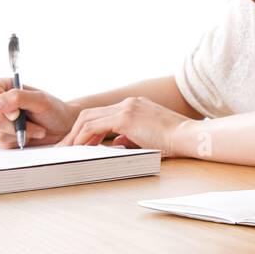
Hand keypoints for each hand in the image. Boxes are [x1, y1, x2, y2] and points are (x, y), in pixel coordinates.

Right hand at [0, 78, 76, 147]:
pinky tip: (28, 136)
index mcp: (5, 87)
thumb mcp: (40, 100)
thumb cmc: (53, 110)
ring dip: (21, 133)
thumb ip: (17, 98)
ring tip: (35, 129)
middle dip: (17, 123)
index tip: (17, 111)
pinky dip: (18, 141)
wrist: (62, 128)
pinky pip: (1, 143)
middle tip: (32, 121)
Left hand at [55, 96, 193, 156]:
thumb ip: (132, 138)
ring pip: (89, 118)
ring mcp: (127, 108)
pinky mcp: (126, 117)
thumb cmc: (175, 140)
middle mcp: (129, 103)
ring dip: (75, 135)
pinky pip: (95, 127)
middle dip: (75, 131)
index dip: (86, 129)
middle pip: (90, 114)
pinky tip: (78, 149)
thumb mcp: (149, 137)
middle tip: (65, 147)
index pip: (102, 114)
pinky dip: (83, 138)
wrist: (189, 136)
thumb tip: (119, 144)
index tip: (78, 143)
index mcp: (135, 105)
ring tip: (67, 151)